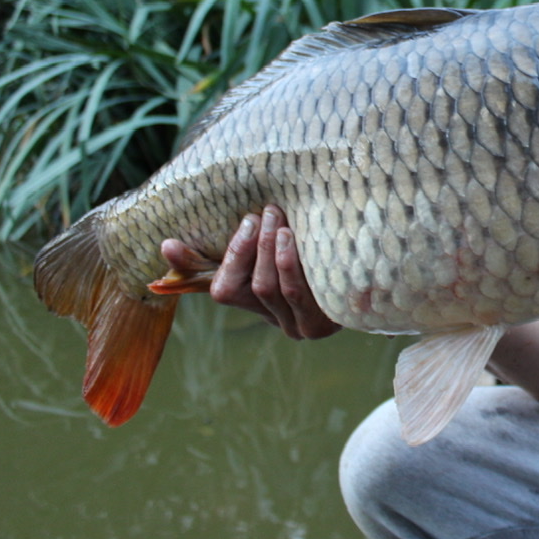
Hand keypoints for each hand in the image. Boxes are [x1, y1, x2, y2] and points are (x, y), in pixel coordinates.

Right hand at [160, 205, 340, 340]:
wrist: (374, 281)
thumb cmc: (318, 255)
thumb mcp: (278, 248)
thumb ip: (233, 243)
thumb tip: (164, 245)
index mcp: (261, 307)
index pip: (222, 290)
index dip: (207, 263)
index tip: (213, 229)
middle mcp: (278, 323)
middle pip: (248, 286)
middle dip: (253, 244)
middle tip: (264, 211)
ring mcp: (302, 328)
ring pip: (268, 287)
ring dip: (270, 249)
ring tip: (278, 218)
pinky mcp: (326, 325)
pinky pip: (298, 294)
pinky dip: (290, 264)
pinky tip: (294, 238)